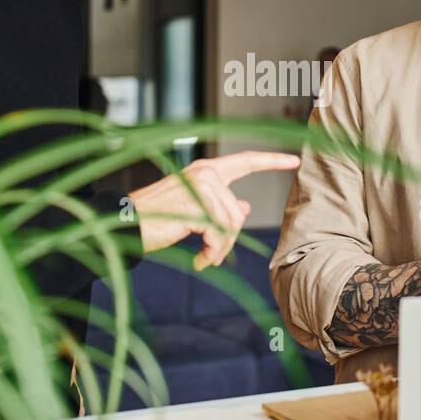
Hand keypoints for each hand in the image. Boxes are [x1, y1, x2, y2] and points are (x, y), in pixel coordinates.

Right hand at [130, 151, 299, 269]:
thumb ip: (219, 204)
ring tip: (205, 257)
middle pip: (238, 212)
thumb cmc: (158, 217)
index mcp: (206, 170)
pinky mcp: (197, 207)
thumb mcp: (192, 208)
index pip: (245, 161)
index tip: (293, 160)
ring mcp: (201, 189)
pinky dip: (212, 253)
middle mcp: (206, 174)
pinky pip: (219, 236)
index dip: (270, 161)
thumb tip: (245, 207)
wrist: (127, 222)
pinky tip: (199, 259)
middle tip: (212, 255)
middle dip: (229, 239)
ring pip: (231, 226)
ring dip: (220, 249)